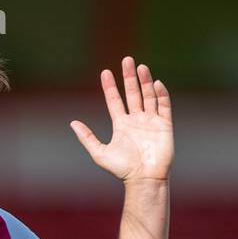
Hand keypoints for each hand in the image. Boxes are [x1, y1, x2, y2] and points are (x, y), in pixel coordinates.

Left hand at [71, 56, 172, 182]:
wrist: (144, 179)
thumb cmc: (122, 169)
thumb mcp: (100, 153)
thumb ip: (87, 137)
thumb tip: (73, 123)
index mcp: (121, 124)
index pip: (114, 100)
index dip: (110, 86)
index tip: (105, 72)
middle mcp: (136, 120)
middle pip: (133, 93)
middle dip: (129, 77)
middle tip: (127, 59)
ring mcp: (151, 121)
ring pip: (148, 96)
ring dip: (144, 81)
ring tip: (140, 67)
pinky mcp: (165, 125)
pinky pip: (164, 106)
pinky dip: (160, 94)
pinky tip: (155, 83)